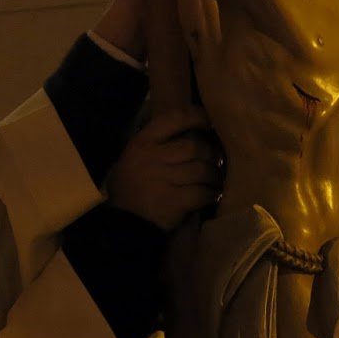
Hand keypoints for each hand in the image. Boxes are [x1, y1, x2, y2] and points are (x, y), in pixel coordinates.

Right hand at [104, 107, 221, 231]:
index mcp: (143, 142)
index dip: (196, 116)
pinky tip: (212, 195)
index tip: (208, 120)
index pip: (175, 118)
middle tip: (215, 159)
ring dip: (214, 175)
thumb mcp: (135, 155)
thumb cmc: (130, 185)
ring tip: (215, 179)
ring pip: (202, 170)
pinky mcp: (173, 201)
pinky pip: (201, 193)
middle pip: (194, 147)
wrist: (123, 221)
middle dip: (210, 153)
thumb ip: (158, 142)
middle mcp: (154, 157)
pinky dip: (211, 194)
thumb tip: (191, 130)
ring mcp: (164, 180)